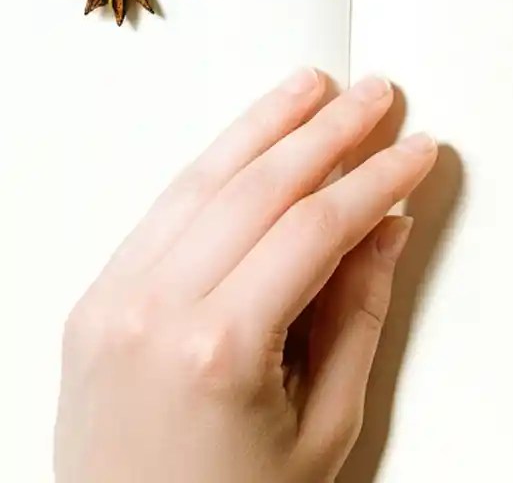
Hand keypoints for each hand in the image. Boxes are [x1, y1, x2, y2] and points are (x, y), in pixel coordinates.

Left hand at [54, 70, 436, 482]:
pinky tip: (247, 140)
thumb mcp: (324, 427)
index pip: (314, 227)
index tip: (414, 151)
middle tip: (376, 95)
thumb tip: (383, 232)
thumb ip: (357, 318)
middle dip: (327, 131)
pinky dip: (211, 166)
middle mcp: (153, 313)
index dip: (375, 179)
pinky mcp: (96, 303)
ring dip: (263, 125)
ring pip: (201, 182)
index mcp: (218, 349)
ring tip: (311, 87)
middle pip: (258, 187)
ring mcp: (113, 303)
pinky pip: (162, 213)